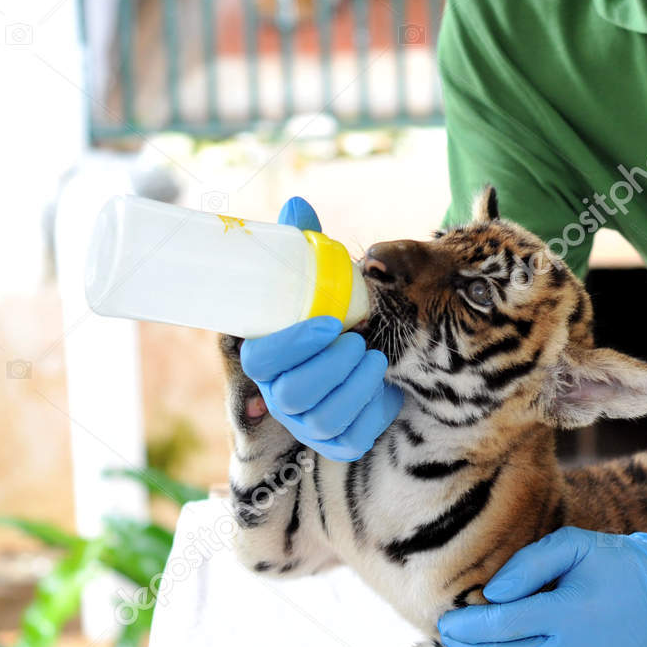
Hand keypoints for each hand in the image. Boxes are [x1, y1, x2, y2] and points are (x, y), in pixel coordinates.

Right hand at [238, 196, 402, 461]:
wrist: (374, 350)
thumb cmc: (338, 313)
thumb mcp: (325, 281)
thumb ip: (308, 248)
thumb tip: (298, 205)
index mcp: (268, 355)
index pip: (260, 360)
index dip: (291, 345)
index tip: (329, 321)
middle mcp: (281, 394)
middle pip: (292, 396)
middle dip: (328, 368)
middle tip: (357, 342)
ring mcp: (308, 422)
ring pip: (322, 420)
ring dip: (353, 387)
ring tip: (375, 358)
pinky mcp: (339, 441)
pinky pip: (349, 439)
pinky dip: (370, 413)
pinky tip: (386, 387)